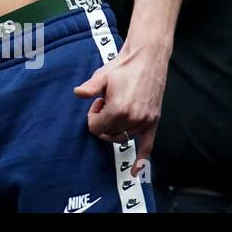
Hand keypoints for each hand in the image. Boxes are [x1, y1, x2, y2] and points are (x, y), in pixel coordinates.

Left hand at [73, 44, 166, 175]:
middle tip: (104, 104)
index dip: (92, 117)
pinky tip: (134, 172)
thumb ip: (89, 88)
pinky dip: (141, 160)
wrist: (147, 59)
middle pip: (108, 133)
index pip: (96, 128)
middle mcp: (133, 119)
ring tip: (115, 110)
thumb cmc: (122, 67)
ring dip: (115, 129)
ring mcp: (145, 121)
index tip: (97, 103)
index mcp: (118, 109)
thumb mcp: (101, 76)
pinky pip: (148, 146)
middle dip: (103, 121)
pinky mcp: (154, 121)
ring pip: (123, 138)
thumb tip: (77, 93)